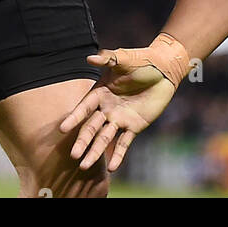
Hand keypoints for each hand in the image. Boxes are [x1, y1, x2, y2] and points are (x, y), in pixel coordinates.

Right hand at [60, 50, 177, 170]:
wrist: (165, 69)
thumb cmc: (142, 60)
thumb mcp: (124, 58)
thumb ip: (108, 59)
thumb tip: (89, 58)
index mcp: (101, 93)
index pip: (85, 108)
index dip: (75, 118)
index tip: (63, 129)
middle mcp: (107, 108)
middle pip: (91, 127)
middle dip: (82, 141)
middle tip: (73, 154)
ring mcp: (119, 119)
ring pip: (104, 138)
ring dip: (94, 152)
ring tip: (84, 166)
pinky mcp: (133, 126)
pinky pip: (124, 143)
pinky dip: (118, 155)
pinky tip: (112, 168)